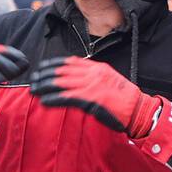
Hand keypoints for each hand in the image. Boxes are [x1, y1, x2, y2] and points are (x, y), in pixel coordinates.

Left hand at [30, 56, 164, 138]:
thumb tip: (78, 83)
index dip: (54, 64)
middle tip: (33, 79)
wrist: (139, 110)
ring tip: (34, 89)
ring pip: (62, 83)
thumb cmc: (125, 100)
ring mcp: (93, 85)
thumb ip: (94, 79)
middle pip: (63, 71)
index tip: (42, 67)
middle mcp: (94, 73)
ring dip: (45, 86)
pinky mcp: (92, 99)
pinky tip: (45, 101)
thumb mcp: (110, 82)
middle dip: (45, 74)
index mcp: (98, 68)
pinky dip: (54, 99)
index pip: (71, 61)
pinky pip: (68, 97)